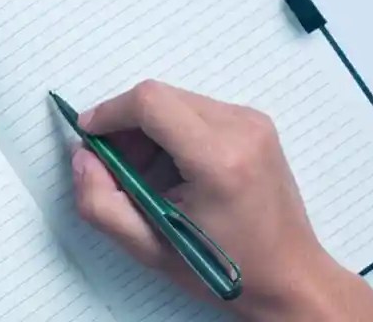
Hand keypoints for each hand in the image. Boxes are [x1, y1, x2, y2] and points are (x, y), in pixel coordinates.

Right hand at [71, 80, 372, 321]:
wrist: (291, 276)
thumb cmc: (223, 268)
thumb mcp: (148, 248)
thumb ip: (99, 201)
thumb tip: (82, 155)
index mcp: (218, 159)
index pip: (150, 102)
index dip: (109, 112)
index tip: (89, 137)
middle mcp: (241, 128)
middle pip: (159, 96)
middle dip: (125, 124)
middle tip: (117, 167)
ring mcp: (253, 121)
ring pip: (175, 100)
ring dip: (148, 129)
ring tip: (148, 174)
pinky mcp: (256, 122)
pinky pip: (195, 109)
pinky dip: (171, 130)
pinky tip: (174, 169)